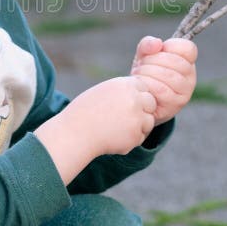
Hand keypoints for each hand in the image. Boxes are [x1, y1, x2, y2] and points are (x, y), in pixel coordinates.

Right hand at [35, 77, 156, 182]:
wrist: (75, 133)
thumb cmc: (84, 112)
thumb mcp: (103, 92)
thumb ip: (123, 92)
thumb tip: (141, 95)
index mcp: (124, 85)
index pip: (143, 87)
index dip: (137, 96)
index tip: (128, 104)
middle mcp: (133, 99)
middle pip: (151, 103)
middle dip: (143, 110)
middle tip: (127, 118)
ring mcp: (137, 118)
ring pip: (149, 121)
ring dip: (138, 126)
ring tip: (117, 129)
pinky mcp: (136, 135)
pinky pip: (141, 137)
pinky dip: (131, 140)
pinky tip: (113, 138)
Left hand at [130, 36, 196, 124]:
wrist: (141, 99)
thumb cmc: (145, 73)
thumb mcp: (144, 55)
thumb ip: (148, 44)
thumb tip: (157, 43)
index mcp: (186, 60)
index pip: (188, 48)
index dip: (171, 46)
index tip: (159, 51)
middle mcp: (190, 75)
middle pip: (175, 61)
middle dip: (152, 60)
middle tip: (140, 65)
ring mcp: (186, 90)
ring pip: (170, 76)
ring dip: (148, 73)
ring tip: (139, 75)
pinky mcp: (177, 103)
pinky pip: (163, 91)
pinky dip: (149, 85)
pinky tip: (142, 86)